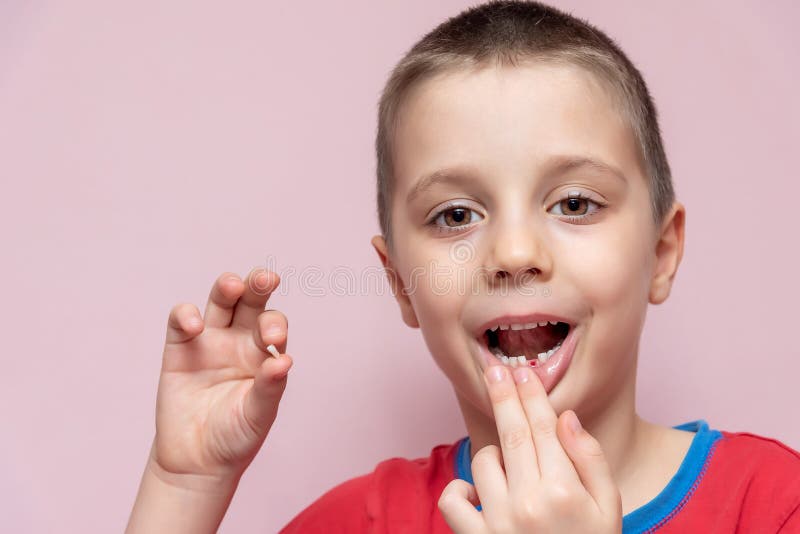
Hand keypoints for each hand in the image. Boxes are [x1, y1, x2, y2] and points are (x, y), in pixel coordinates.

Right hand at [150, 268, 292, 485]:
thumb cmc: (236, 436)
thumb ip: (269, 389)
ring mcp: (209, 341)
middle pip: (250, 301)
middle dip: (258, 284)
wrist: (197, 462)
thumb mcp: (258, 416)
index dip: (274, 326)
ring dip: (226, 288)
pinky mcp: (179, 348)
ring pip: (219, 302)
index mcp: (263, 352)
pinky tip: (194, 325)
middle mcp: (239, 340)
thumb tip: (284, 360)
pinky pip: (181, 321)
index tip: (274, 341)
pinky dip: (186, 316)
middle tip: (266, 278)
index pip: (273, 325)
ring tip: (233, 286)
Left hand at [438, 364, 621, 532]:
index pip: (542, 427)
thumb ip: (591, 460)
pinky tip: (476, 492)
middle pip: (510, 433)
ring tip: (512, 467)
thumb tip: (565, 418)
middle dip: (503, 396)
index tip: (523, 371)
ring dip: (494, 454)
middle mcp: (528, 502)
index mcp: (564, 491)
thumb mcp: (610, 508)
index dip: (531, 394)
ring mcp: (498, 523)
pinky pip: (453, 501)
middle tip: (496, 370)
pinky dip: (459, 490)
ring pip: (483, 461)